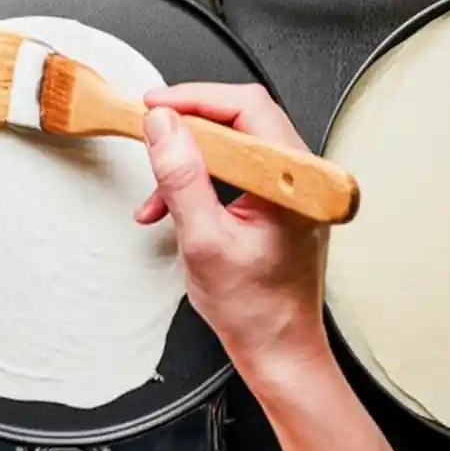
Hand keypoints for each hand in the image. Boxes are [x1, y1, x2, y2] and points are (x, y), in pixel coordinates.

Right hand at [136, 84, 328, 366]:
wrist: (278, 351)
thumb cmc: (255, 310)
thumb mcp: (204, 241)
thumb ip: (181, 178)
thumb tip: (163, 127)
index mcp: (294, 181)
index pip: (246, 108)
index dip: (194, 99)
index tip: (155, 106)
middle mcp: (299, 178)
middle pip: (239, 119)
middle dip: (187, 128)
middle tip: (149, 134)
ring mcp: (288, 190)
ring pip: (232, 145)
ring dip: (188, 161)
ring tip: (157, 194)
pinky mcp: (276, 202)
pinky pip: (233, 171)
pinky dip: (198, 180)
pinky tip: (170, 207)